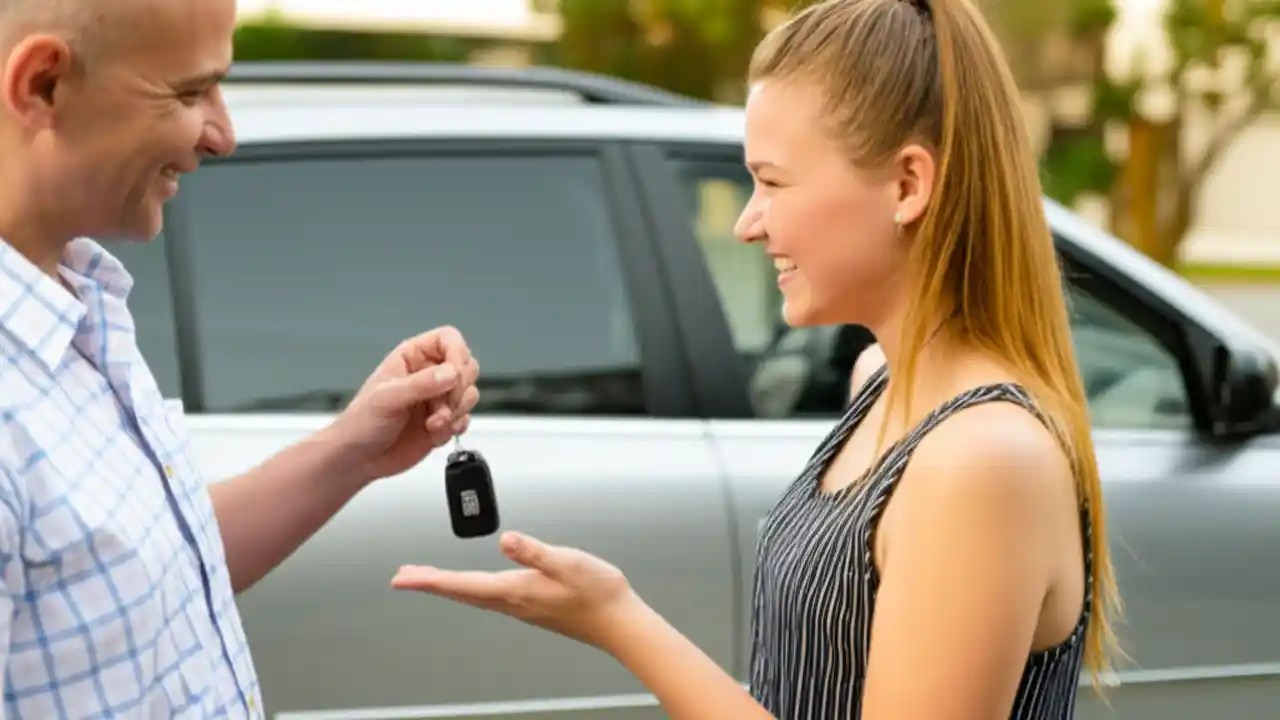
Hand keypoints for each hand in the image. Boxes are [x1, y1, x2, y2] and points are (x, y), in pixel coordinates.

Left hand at [326, 325, 479, 482]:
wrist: (358, 459)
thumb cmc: (361, 423)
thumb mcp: (387, 398)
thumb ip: (421, 384)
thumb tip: (451, 373)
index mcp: (412, 357)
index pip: (448, 339)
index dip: (457, 353)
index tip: (454, 375)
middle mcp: (429, 374)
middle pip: (466, 366)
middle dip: (459, 389)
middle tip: (441, 405)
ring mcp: (437, 399)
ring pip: (469, 394)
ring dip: (455, 411)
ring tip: (432, 424)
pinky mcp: (444, 421)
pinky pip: (465, 418)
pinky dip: (455, 427)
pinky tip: (435, 434)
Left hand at [391, 531, 641, 650]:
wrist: (618, 622)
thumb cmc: (597, 593)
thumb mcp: (566, 562)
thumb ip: (534, 551)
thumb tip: (505, 540)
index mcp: (516, 590)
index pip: (462, 584)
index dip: (429, 581)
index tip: (403, 578)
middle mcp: (513, 602)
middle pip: (461, 592)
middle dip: (430, 584)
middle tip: (403, 578)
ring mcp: (521, 607)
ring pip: (473, 595)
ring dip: (448, 586)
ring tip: (429, 578)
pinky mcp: (531, 606)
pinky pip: (489, 597)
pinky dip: (470, 589)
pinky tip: (472, 585)